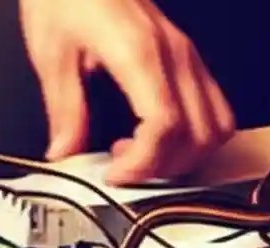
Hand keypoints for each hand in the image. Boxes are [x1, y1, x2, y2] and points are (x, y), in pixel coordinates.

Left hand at [19, 0, 235, 184]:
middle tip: (128, 169)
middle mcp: (174, 55)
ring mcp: (188, 56)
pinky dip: (196, 134)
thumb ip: (64, 110)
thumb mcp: (52, 53)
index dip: (145, 161)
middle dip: (165, 166)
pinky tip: (160, 133)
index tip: (117, 173)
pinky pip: (214, 108)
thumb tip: (66, 150)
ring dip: (188, 154)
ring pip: (217, 125)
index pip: (166, 126)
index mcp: (140, 53)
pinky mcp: (189, 57)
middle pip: (199, 134)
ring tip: (146, 154)